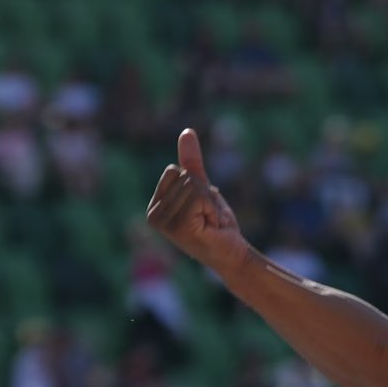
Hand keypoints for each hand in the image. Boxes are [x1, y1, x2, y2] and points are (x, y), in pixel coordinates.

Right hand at [146, 129, 249, 280]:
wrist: (233, 254)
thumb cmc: (217, 226)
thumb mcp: (202, 190)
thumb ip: (192, 163)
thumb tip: (187, 131)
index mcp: (155, 206)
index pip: (174, 171)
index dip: (196, 186)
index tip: (201, 209)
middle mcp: (154, 215)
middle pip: (184, 177)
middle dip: (204, 195)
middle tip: (208, 218)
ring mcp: (165, 223)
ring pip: (193, 185)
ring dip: (210, 204)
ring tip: (210, 223)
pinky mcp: (179, 226)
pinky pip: (199, 196)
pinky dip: (212, 208)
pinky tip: (211, 226)